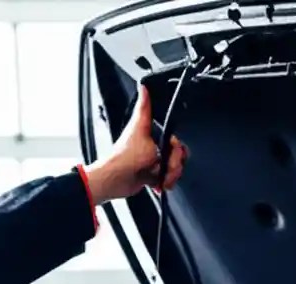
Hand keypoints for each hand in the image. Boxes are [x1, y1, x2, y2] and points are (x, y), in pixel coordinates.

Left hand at [83, 85, 187, 204]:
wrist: (117, 180)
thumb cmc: (126, 156)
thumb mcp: (140, 128)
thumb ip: (144, 108)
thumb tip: (143, 87)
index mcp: (152, 136)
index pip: (176, 141)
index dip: (177, 148)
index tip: (172, 151)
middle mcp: (154, 149)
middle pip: (177, 157)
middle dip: (174, 165)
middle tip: (165, 167)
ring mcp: (154, 163)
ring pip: (174, 169)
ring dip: (170, 175)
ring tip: (160, 177)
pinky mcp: (152, 176)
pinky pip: (167, 179)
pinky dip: (165, 183)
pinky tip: (159, 184)